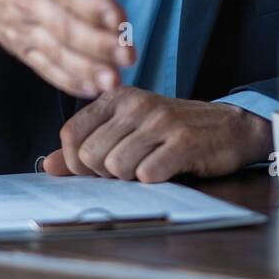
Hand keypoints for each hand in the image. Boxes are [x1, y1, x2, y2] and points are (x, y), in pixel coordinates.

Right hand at [0, 0, 133, 97]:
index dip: (91, 4)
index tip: (119, 18)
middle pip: (63, 24)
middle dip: (97, 44)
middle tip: (129, 55)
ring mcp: (22, 26)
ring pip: (55, 51)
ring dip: (85, 70)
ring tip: (114, 82)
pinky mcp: (21, 47)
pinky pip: (45, 67)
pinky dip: (67, 81)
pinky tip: (93, 90)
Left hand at [40, 86, 273, 182]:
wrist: (231, 127)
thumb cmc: (175, 132)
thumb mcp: (128, 130)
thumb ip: (87, 146)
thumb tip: (48, 167)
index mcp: (117, 98)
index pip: (70, 135)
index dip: (75, 162)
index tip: (95, 170)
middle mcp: (136, 104)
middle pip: (90, 156)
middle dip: (104, 174)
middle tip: (130, 169)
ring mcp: (159, 121)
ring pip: (116, 167)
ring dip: (131, 178)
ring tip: (151, 167)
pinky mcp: (182, 141)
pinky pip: (147, 174)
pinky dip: (154, 181)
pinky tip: (168, 170)